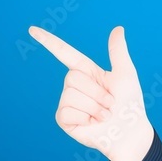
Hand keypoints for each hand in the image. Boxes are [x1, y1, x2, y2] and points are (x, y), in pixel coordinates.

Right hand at [29, 25, 153, 160]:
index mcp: (87, 71)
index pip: (64, 52)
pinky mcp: (64, 119)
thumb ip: (118, 51)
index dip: (48, 41)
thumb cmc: (129, 104)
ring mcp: (67, 101)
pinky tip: (91, 124)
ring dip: (94, 107)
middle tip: (110, 103)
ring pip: (71, 94)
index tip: (32, 29)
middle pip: (73, 77)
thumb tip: (118, 28)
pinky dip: (84, 118)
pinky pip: (67, 111)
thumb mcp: (125, 74)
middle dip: (97, 92)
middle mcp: (74, 85)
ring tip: (104, 115)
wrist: (129, 132)